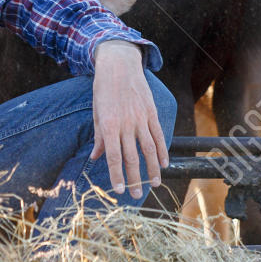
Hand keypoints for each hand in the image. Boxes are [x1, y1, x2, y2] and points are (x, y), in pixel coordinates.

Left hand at [90, 40, 169, 199]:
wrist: (119, 65)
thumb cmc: (103, 90)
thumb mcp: (96, 112)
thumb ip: (98, 137)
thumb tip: (96, 158)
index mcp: (108, 125)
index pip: (113, 156)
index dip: (116, 175)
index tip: (118, 190)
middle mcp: (126, 124)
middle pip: (131, 157)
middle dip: (134, 178)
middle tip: (135, 195)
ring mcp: (141, 118)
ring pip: (149, 149)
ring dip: (152, 169)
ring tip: (154, 184)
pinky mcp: (151, 113)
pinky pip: (158, 135)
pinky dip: (162, 150)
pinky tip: (164, 164)